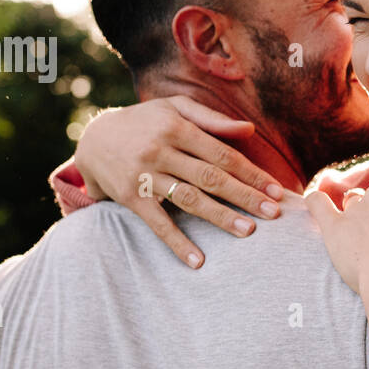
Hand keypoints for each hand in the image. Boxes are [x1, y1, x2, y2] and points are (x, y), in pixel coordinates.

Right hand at [76, 97, 285, 264]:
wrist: (93, 138)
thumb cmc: (145, 122)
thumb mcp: (175, 109)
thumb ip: (212, 119)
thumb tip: (249, 130)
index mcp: (177, 127)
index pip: (222, 154)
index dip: (251, 173)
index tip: (276, 190)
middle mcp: (160, 151)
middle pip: (211, 177)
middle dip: (245, 196)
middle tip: (273, 213)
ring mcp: (144, 175)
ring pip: (189, 199)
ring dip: (220, 217)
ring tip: (249, 231)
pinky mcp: (131, 197)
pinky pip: (158, 223)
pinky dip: (177, 243)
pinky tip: (198, 260)